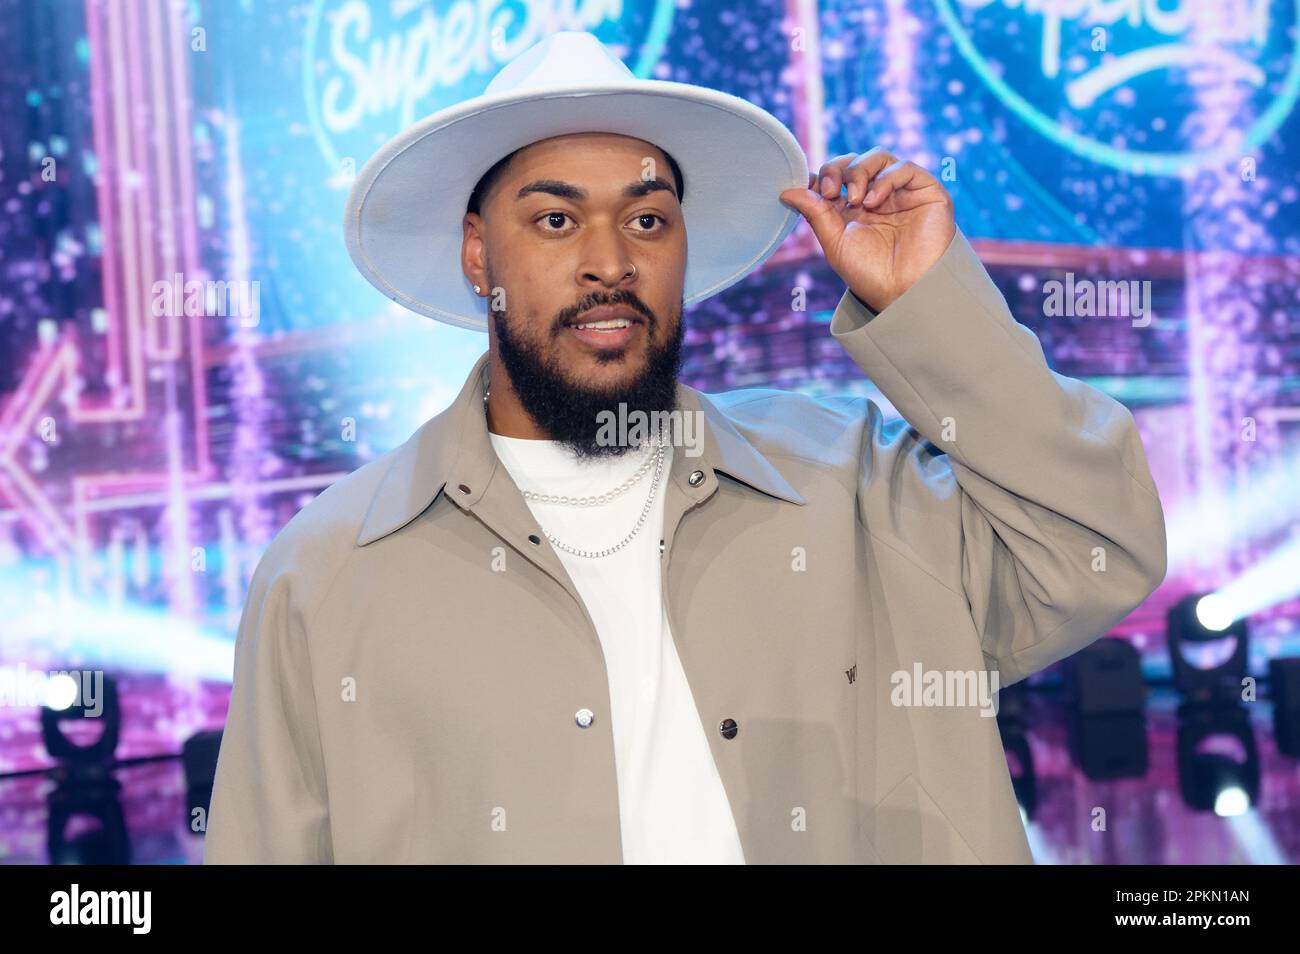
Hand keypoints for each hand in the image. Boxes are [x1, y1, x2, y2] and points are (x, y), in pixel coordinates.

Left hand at [779, 148, 955, 311]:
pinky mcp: (925, 190)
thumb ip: (815, 213)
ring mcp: (900, 192)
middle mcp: (876, 196)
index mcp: (852, 208)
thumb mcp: (834, 242)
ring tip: (854, 200)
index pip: (834, 175)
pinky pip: (903, 167)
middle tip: (829, 193)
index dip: (821, 175)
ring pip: (877, 156)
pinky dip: (884, 178)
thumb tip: (786, 191)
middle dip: (836, 170)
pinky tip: (874, 201)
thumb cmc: (870, 273)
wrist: (904, 291)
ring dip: (858, 171)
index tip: (807, 186)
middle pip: (852, 161)